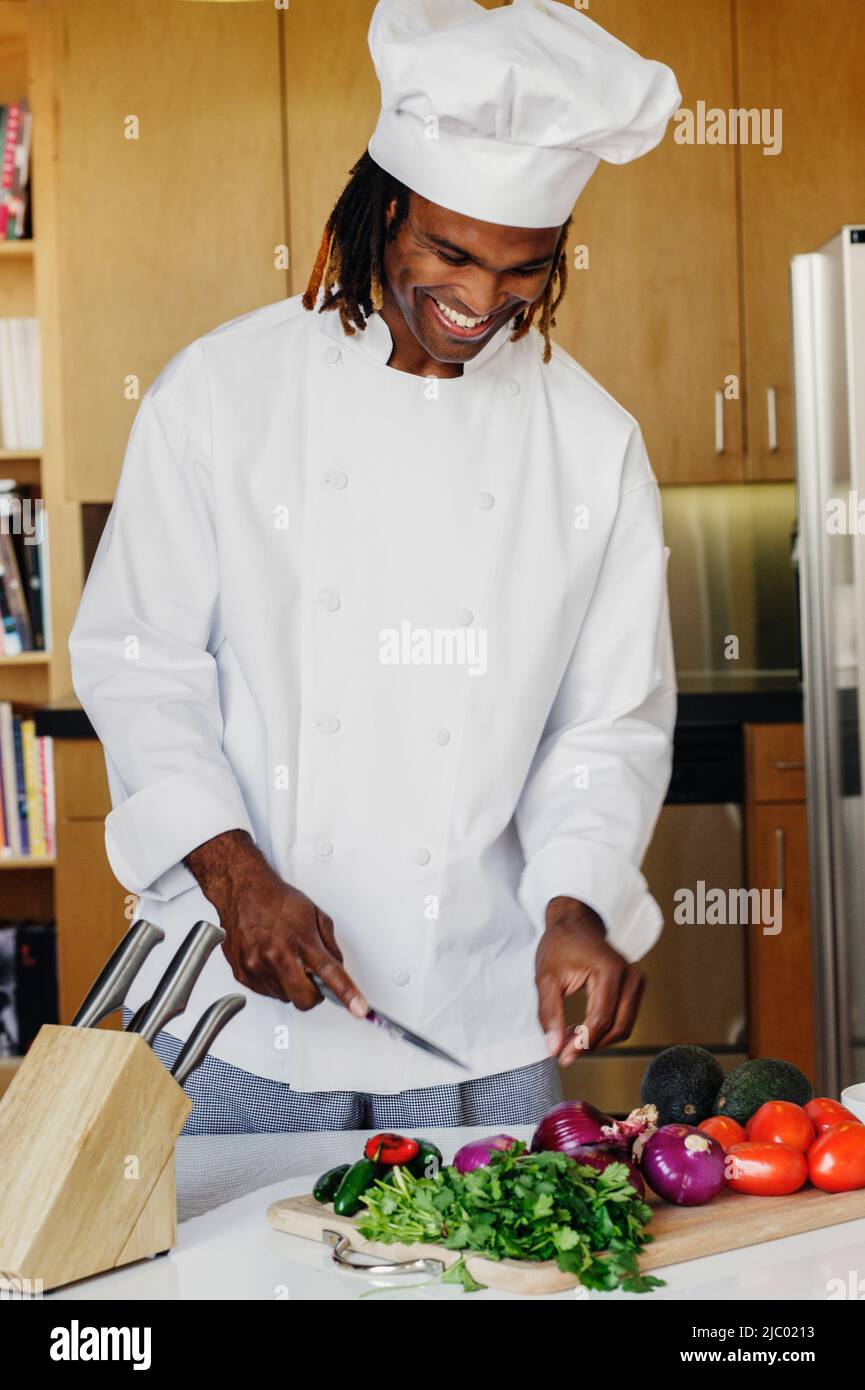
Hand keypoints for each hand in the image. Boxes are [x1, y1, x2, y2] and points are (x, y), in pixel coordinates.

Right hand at [184, 830, 367, 1014]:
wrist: (243, 892)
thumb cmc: (277, 901)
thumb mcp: (315, 915)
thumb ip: (329, 945)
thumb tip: (338, 967)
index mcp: (302, 941)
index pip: (330, 973)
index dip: (347, 994)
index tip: (359, 1009)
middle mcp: (278, 956)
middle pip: (305, 999)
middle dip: (314, 995)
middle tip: (312, 978)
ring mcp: (258, 967)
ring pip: (285, 998)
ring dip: (291, 986)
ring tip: (285, 959)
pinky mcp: (243, 974)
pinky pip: (267, 993)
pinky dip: (274, 983)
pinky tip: (271, 961)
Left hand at [535, 895, 644, 1065]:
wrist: (574, 925)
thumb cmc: (560, 945)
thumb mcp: (546, 978)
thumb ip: (549, 1014)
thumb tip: (554, 1048)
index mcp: (609, 970)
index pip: (600, 1019)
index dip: (582, 1043)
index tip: (563, 1057)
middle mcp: (630, 976)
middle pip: (616, 1027)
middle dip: (590, 1045)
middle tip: (563, 1052)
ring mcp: (636, 981)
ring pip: (623, 1028)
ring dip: (597, 1040)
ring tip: (569, 1038)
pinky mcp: (634, 988)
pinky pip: (623, 1020)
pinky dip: (604, 1031)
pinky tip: (581, 1030)